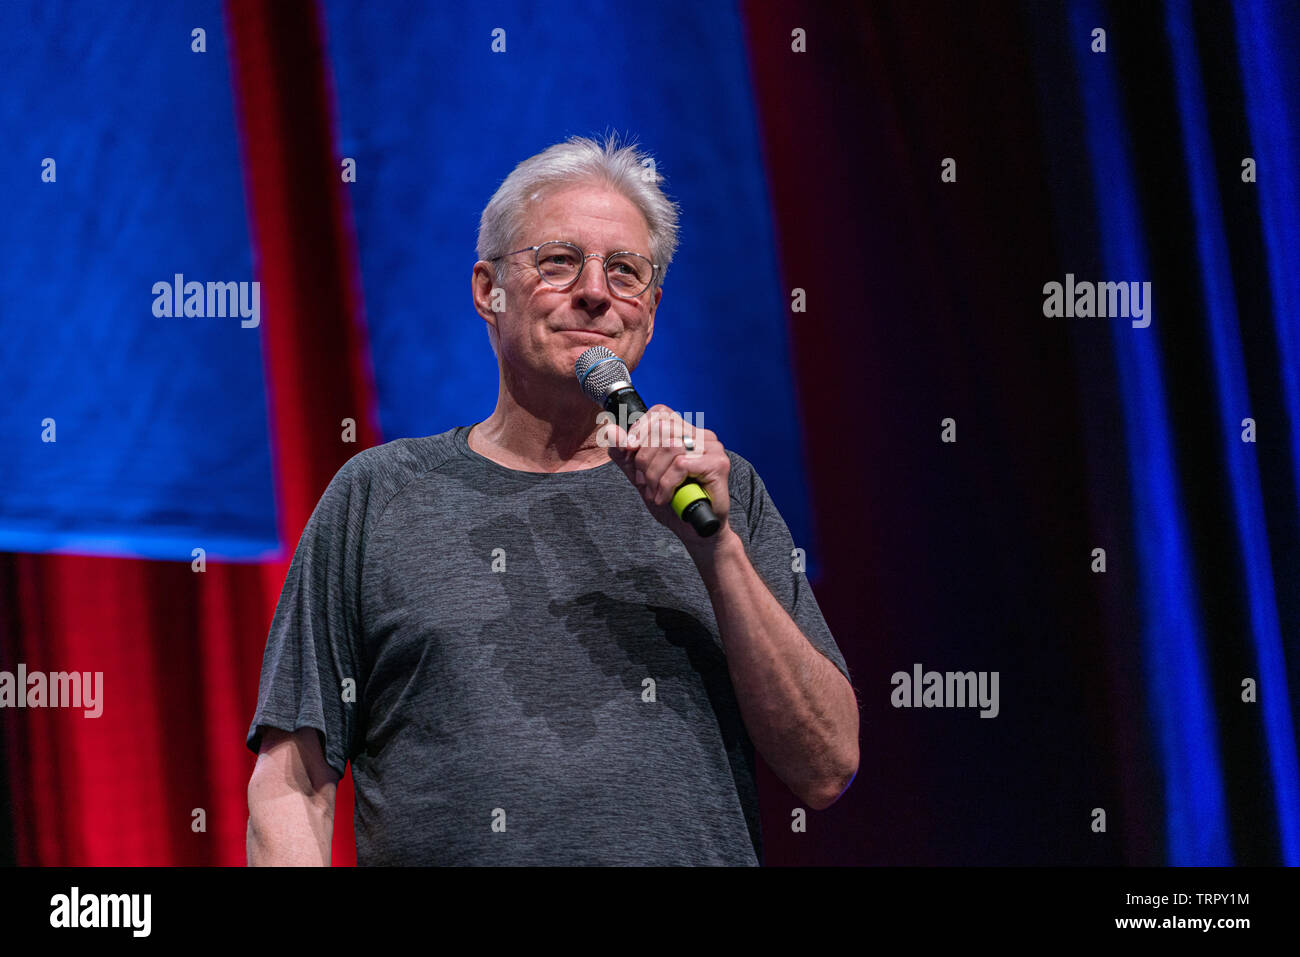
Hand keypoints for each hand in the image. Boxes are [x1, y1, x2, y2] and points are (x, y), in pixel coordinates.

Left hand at [601, 405, 730, 548]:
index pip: (659, 412)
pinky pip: (681, 464)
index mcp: (686, 432)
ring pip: (670, 446)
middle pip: (661, 427)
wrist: (693, 530)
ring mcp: (712, 448)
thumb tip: (610, 429)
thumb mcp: (640, 475)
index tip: (630, 451)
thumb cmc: (672, 501)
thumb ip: (624, 453)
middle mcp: (701, 435)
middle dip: (644, 459)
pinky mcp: (718, 464)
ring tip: (656, 493)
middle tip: (644, 482)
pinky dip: (667, 484)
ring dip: (655, 475)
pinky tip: (667, 498)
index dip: (640, 429)